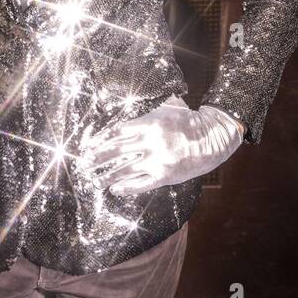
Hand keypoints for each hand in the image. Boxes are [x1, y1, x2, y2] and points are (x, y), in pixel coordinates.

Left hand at [84, 96, 243, 195]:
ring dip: (106, 176)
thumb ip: (147, 111)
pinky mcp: (164, 176)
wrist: (213, 138)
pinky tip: (115, 189)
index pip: (117, 132)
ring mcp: (157, 160)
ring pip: (124, 170)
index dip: (101, 140)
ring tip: (94, 181)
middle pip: (116, 151)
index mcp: (149, 123)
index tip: (90, 146)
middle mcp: (151, 142)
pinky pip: (140, 184)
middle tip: (84, 164)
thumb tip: (128, 108)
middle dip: (97, 158)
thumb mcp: (168, 108)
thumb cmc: (188, 121)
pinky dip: (126, 188)